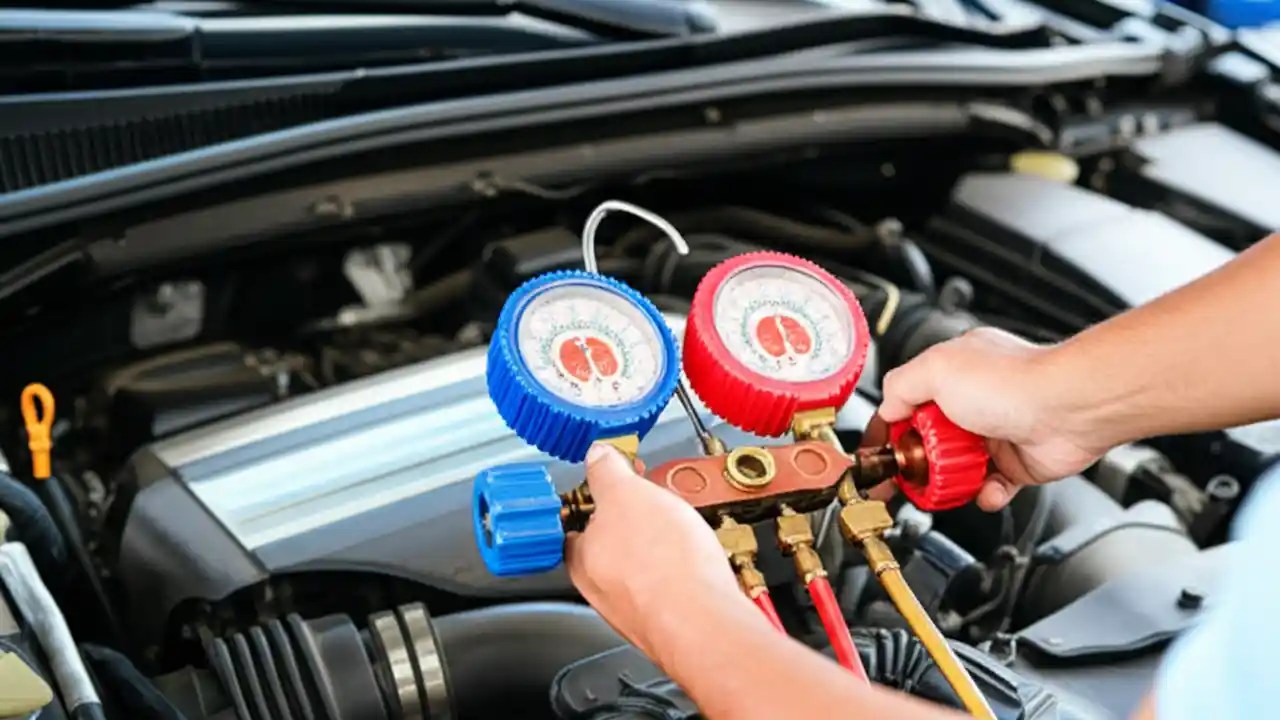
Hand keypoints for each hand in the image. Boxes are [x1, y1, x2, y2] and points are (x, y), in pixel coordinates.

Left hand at [565, 443, 749, 663]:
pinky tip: (697, 561)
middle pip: (613, 545)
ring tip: (684, 532)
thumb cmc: (662, 563)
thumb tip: (596, 455)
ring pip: (644, 566)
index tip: (620, 484)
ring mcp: (635, 607)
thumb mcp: (628, 492)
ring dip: (661, 547)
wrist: (705, 617)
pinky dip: (680, 570)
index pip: (578, 525)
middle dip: (637, 522)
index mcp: (580, 556)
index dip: (601, 499)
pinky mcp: (668, 619)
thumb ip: (607, 472)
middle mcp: (602, 588)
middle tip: (660, 505)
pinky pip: (670, 584)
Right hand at [870, 327, 1106, 509]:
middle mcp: (975, 399)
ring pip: (957, 467)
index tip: (877, 452)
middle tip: (910, 474)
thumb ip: (899, 387)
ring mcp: (996, 432)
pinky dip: (985, 493)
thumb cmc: (1014, 383)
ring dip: (950, 481)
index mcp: (953, 371)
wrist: (1069, 409)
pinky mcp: (1017, 462)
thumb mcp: (935, 369)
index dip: (889, 429)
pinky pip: (991, 486)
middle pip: (929, 440)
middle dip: (918, 461)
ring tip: (948, 484)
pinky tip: (985, 489)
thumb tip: (887, 410)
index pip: (907, 401)